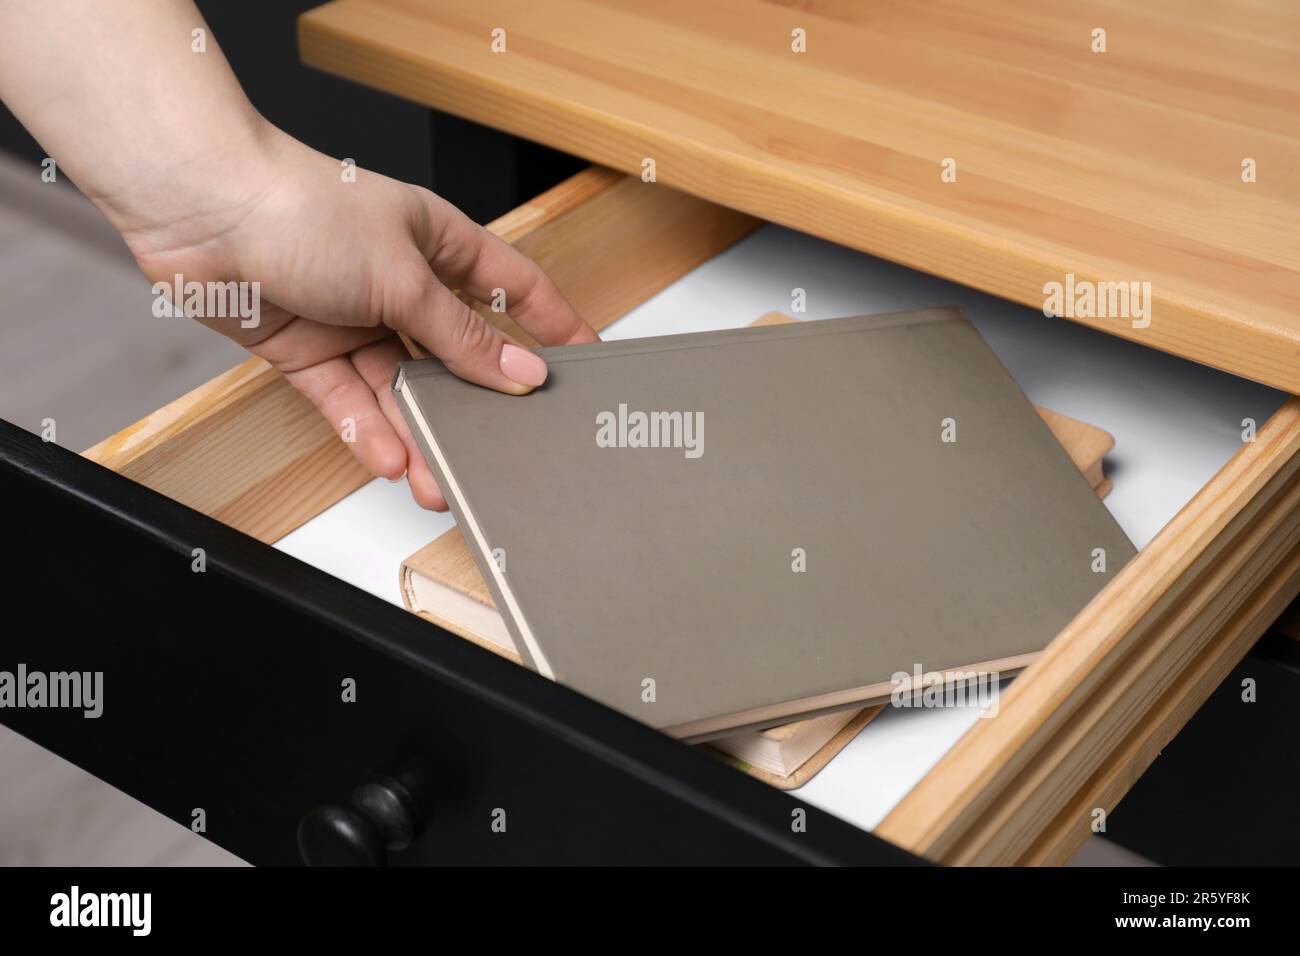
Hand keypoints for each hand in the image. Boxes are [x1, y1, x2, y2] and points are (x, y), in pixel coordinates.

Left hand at [113, 123, 597, 509]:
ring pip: (400, 391)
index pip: (514, 288)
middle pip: (454, 356)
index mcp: (439, 243)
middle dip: (474, 406)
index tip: (586, 363)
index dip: (553, 324)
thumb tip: (519, 373)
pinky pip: (349, 402)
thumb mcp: (403, 277)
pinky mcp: (308, 350)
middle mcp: (401, 283)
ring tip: (438, 481)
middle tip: (501, 450)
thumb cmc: (301, 207)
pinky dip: (367, 431)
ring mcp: (354, 318)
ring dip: (417, 435)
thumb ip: (461, 336)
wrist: (199, 209)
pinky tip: (389, 460)